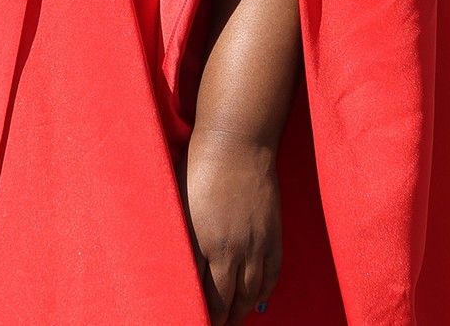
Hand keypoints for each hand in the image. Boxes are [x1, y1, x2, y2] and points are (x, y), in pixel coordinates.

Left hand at [182, 126, 281, 323]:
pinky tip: (257, 299)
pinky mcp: (273, 234)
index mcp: (201, 242)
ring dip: (241, 311)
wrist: (237, 142)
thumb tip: (175, 265)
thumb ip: (180, 238)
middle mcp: (230, 249)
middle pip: (225, 299)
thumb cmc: (199, 167)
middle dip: (218, 318)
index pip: (198, 293)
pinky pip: (272, 275)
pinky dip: (264, 292)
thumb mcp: (179, 203)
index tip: (192, 318)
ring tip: (232, 318)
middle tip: (212, 324)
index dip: (195, 310)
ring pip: (250, 293)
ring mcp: (255, 243)